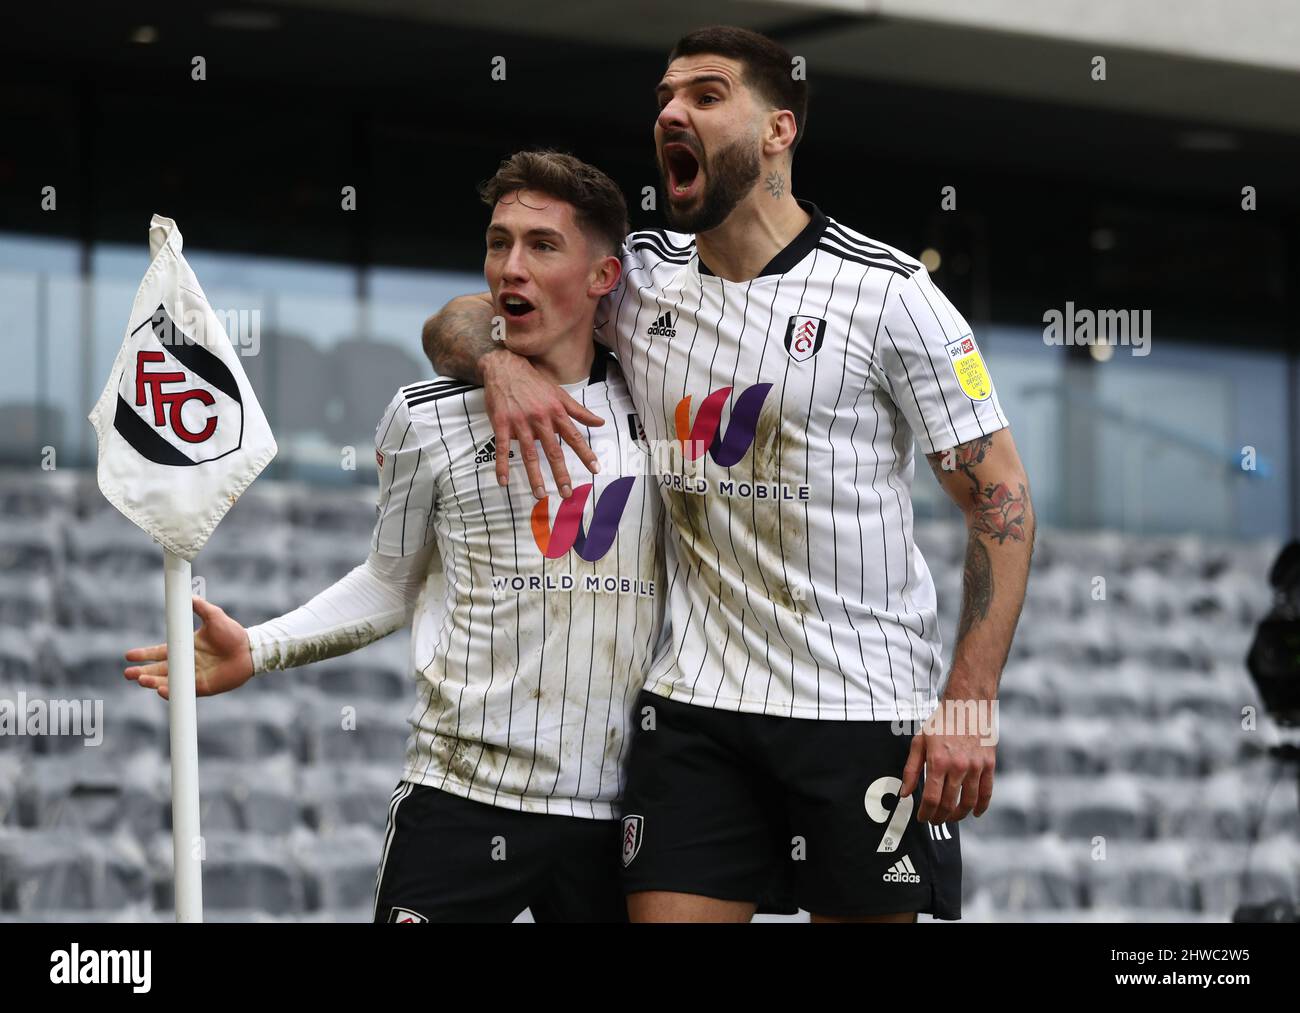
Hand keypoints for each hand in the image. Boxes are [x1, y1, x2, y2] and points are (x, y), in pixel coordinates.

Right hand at [123, 596, 253, 700]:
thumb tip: (187, 594)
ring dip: (153, 682)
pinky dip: (172, 692)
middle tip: (128, 674)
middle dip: (142, 672)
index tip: (129, 656)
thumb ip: (200, 606)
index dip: (144, 655)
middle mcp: (186, 663)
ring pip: (168, 682)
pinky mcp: (202, 687)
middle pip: (159, 670)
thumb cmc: (232, 634)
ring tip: (141, 681)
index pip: (159, 652)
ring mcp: (192, 676)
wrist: (250, 650)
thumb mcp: (214, 616)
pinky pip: (183, 692)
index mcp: (185, 648)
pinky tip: (160, 690)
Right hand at [481, 348, 604, 498]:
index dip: (585, 454)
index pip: (574, 437)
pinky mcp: (501, 424)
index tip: (594, 470)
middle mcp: (540, 419)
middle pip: (553, 451)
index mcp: (556, 412)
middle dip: (561, 473)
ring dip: (534, 476)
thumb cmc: (534, 382)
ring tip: (540, 494)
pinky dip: (502, 465)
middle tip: (567, 492)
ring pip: (529, 454)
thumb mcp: (560, 394)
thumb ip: (579, 411)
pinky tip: (503, 481)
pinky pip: (502, 448)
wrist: (505, 367)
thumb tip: (600, 422)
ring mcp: (520, 422)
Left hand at [898, 715, 994, 822]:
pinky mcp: (989, 765)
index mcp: (938, 761)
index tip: (922, 817)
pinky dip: (981, 807)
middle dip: (940, 817)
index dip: (926, 813)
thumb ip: (911, 769)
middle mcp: (958, 766)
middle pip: (949, 804)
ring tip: (950, 817)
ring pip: (968, 802)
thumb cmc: (941, 722)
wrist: (967, 704)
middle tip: (935, 820)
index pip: (931, 798)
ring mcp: (975, 766)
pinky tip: (974, 813)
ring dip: (958, 815)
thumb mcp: (919, 741)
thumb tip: (904, 793)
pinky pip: (986, 792)